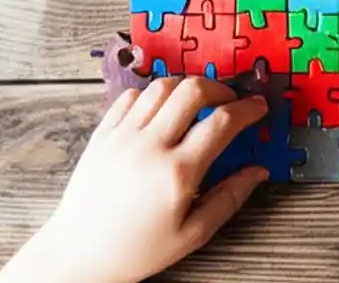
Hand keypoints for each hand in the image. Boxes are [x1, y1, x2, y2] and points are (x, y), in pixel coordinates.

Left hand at [0, 78, 268, 282]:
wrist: (81, 252)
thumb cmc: (136, 249)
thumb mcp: (193, 233)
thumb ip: (230, 198)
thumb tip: (257, 172)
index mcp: (177, 173)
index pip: (222, 122)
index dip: (247, 109)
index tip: (257, 108)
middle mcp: (149, 147)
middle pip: (192, 90)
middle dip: (220, 88)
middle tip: (230, 101)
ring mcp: (123, 136)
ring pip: (161, 86)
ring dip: (186, 86)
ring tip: (197, 101)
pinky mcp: (103, 133)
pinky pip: (130, 96)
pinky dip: (152, 93)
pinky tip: (161, 108)